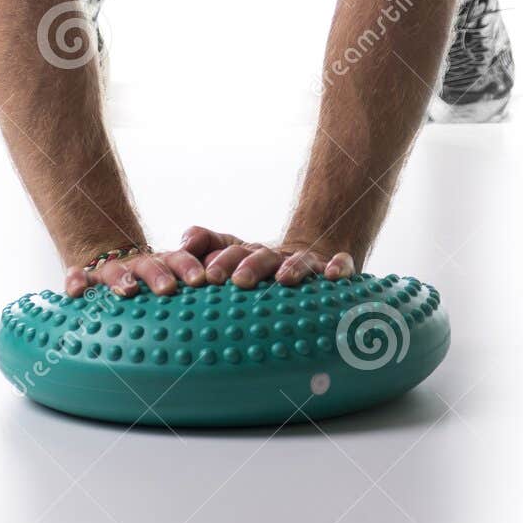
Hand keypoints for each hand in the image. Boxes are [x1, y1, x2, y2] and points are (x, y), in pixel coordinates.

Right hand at [63, 245, 208, 299]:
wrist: (119, 268)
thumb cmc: (157, 291)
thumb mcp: (178, 291)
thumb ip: (200, 306)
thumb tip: (230, 337)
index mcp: (166, 265)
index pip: (180, 259)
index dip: (190, 267)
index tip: (201, 280)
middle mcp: (139, 266)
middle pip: (150, 263)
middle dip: (160, 273)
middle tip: (169, 288)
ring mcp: (112, 272)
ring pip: (115, 269)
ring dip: (122, 277)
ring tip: (128, 290)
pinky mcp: (86, 280)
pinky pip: (79, 277)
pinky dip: (76, 281)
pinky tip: (74, 292)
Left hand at [180, 226, 355, 288]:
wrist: (309, 256)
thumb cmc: (262, 269)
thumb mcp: (233, 258)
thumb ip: (207, 246)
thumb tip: (183, 241)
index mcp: (248, 253)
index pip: (230, 250)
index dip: (219, 260)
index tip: (207, 278)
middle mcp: (275, 255)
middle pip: (261, 254)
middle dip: (250, 266)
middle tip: (238, 282)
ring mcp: (305, 260)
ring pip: (299, 260)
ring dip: (292, 268)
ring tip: (284, 279)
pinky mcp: (333, 266)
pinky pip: (339, 262)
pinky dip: (337, 266)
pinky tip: (332, 276)